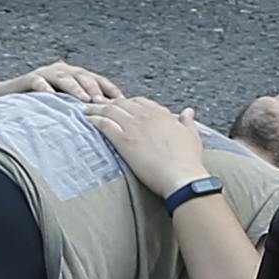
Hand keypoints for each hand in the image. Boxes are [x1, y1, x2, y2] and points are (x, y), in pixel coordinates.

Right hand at [0, 57, 132, 103]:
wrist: (9, 102)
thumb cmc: (44, 109)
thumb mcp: (69, 110)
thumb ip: (86, 111)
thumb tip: (113, 126)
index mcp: (75, 77)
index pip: (97, 79)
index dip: (110, 88)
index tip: (123, 101)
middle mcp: (62, 71)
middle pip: (83, 76)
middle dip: (94, 87)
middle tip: (103, 102)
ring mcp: (44, 74)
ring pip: (63, 76)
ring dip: (74, 87)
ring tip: (84, 99)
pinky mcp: (27, 79)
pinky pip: (36, 81)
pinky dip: (44, 87)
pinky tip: (51, 95)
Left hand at [92, 92, 209, 188]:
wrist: (182, 177)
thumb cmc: (189, 160)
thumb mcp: (192, 136)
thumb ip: (187, 122)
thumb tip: (188, 111)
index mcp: (161, 114)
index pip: (139, 101)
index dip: (127, 102)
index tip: (119, 105)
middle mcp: (146, 116)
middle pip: (121, 103)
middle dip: (108, 102)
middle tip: (97, 104)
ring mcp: (134, 127)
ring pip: (110, 110)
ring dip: (96, 108)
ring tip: (86, 109)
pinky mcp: (124, 141)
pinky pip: (104, 124)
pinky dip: (93, 120)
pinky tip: (86, 119)